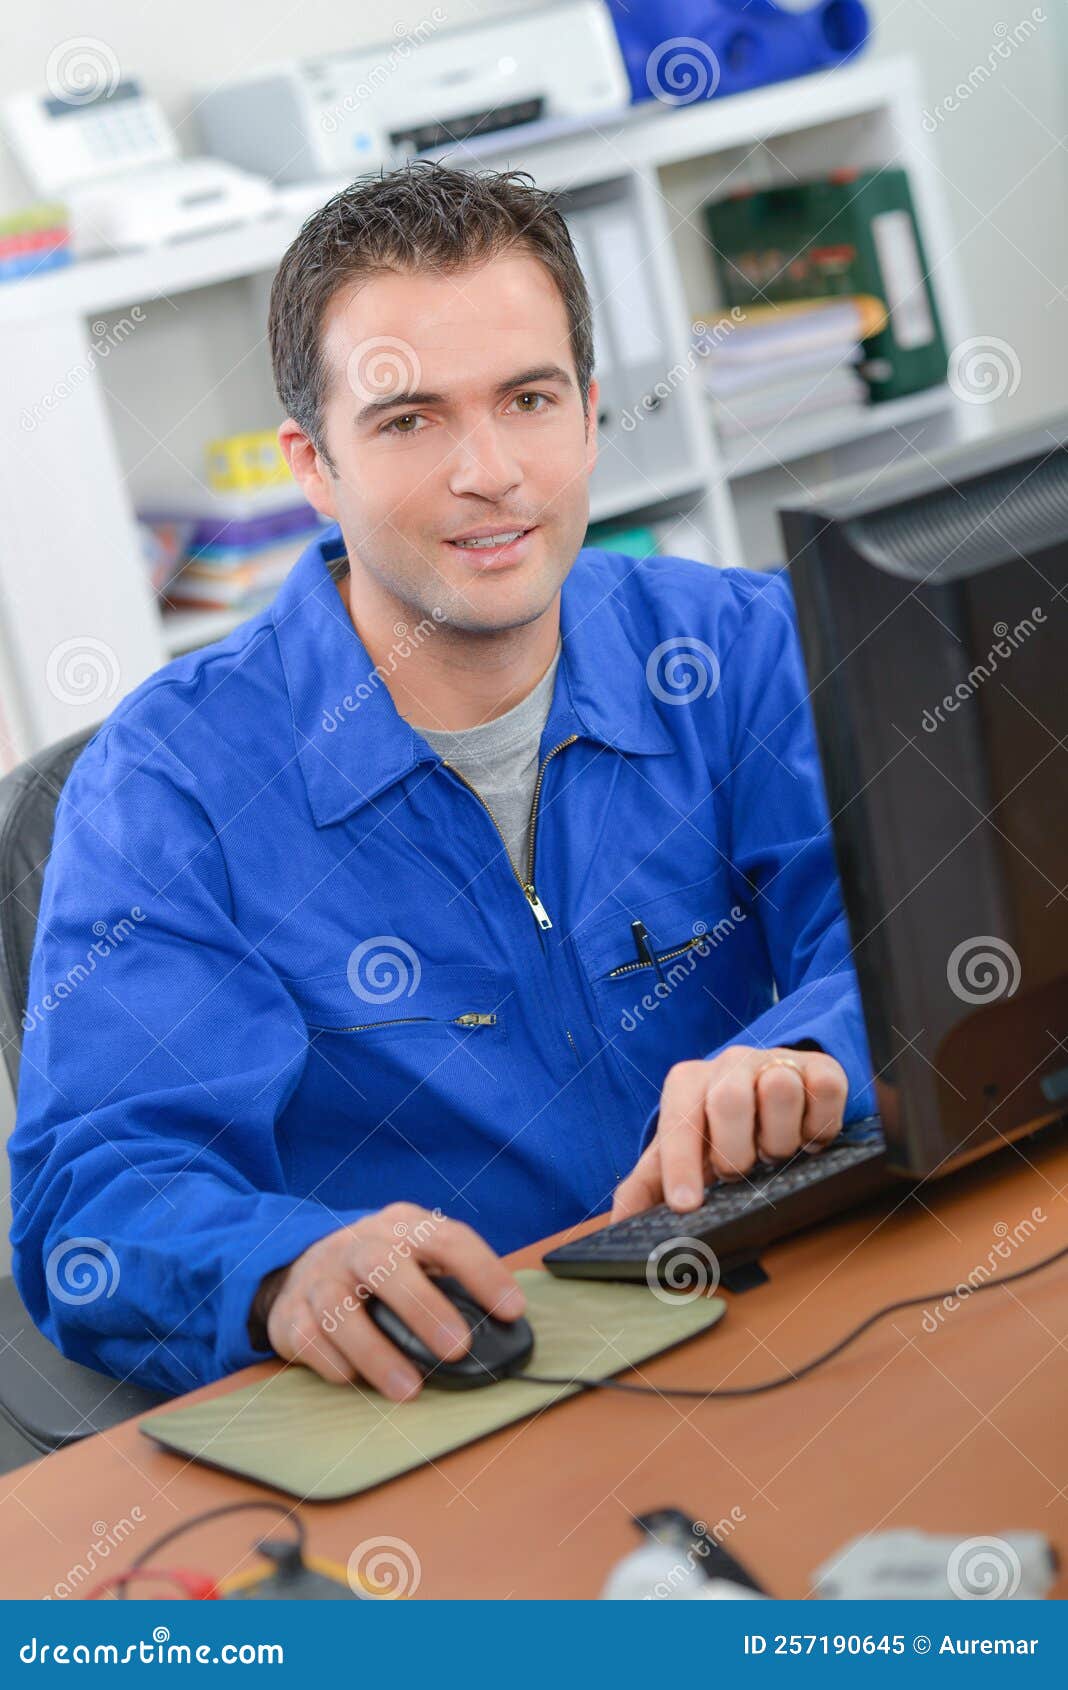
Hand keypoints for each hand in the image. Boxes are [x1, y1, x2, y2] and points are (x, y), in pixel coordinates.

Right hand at [264, 1203, 525, 1399]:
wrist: (303, 1268)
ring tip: (411, 1390)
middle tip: (459, 1349)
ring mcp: (321, 1279)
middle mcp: (358, 1246)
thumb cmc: (380, 1271)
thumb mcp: (415, 1258)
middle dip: (424, 1308)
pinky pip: (310, 1339)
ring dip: (378, 1353)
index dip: (482, 1272)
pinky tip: (356, 1379)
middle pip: (385, 1266)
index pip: (446, 1238)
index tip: (512, 1310)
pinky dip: (336, 1363)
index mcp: (401, 1227)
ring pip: (342, 1309)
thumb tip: (501, 1327)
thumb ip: (451, 1283)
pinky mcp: (291, 1313)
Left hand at [611, 1045, 848, 1219]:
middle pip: (728, 1100)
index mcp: (688, 1083)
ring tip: (773, 1153)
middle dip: (735, 1151)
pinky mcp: (819, 1068)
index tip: (687, 1205)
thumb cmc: (719, 1131)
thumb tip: (619, 1224)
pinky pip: (824, 1090)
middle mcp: (730, 1064)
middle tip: (740, 1171)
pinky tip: (807, 1139)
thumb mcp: (679, 1154)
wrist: (772, 1091)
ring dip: (779, 1140)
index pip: (679, 1121)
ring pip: (779, 1090)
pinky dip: (819, 1126)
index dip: (681, 1165)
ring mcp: (775, 1062)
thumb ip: (646, 1187)